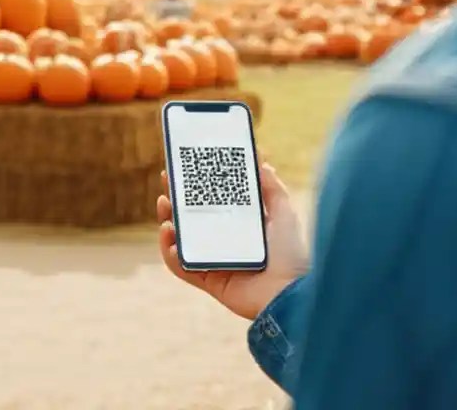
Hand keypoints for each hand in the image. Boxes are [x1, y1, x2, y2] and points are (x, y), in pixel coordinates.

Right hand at [156, 162, 308, 319]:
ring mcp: (214, 261)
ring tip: (164, 206)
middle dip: (176, 199)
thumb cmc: (292, 255)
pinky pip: (181, 266)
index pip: (213, 203)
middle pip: (192, 219)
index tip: (186, 168)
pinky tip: (169, 236)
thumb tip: (262, 163)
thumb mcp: (285, 214)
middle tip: (167, 181)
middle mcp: (224, 243)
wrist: (290, 294)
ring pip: (181, 239)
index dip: (198, 187)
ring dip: (167, 221)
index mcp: (240, 226)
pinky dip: (169, 252)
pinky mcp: (207, 280)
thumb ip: (274, 189)